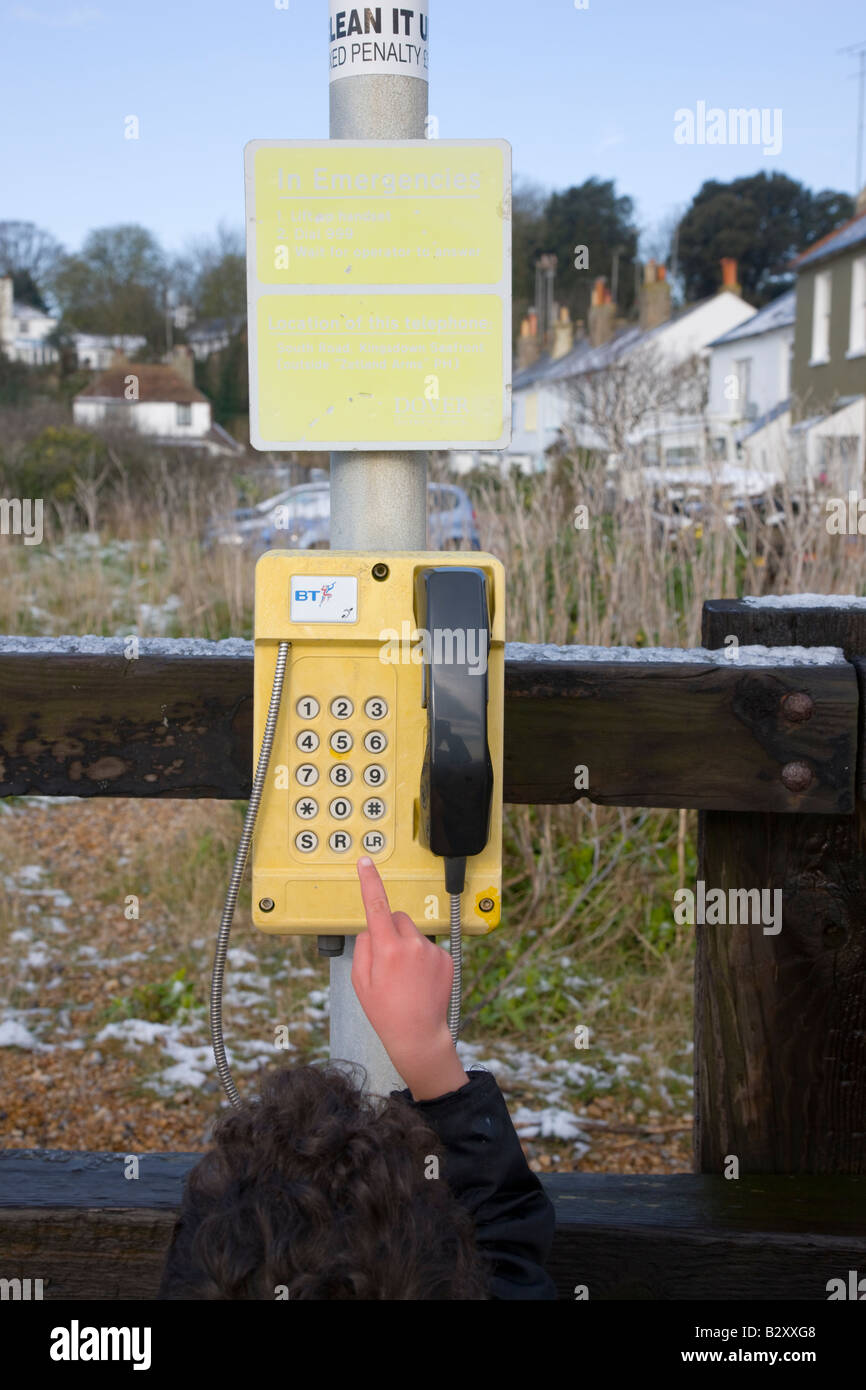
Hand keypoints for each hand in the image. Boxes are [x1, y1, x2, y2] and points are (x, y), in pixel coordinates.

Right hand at [352, 857, 467, 1101]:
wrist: (418, 1036)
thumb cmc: (385, 1012)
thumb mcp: (360, 982)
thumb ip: (364, 948)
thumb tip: (372, 930)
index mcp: (388, 949)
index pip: (376, 906)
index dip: (370, 882)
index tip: (366, 863)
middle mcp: (413, 945)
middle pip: (397, 918)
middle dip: (389, 931)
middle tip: (386, 961)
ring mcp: (432, 951)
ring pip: (413, 933)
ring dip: (406, 946)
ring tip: (405, 978)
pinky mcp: (447, 958)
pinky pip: (428, 947)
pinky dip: (422, 958)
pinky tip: (419, 981)